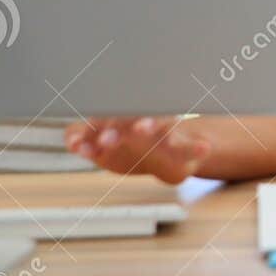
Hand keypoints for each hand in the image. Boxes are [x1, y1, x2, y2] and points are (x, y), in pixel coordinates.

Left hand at [63, 116, 209, 183]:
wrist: (170, 155)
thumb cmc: (134, 146)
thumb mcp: (103, 144)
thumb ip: (84, 138)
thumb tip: (71, 141)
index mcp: (122, 121)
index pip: (104, 122)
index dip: (89, 132)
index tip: (77, 146)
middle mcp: (145, 121)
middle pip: (129, 120)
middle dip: (116, 128)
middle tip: (105, 139)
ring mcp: (167, 131)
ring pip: (161, 124)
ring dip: (151, 124)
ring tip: (142, 127)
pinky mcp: (185, 147)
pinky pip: (193, 144)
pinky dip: (198, 146)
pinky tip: (204, 147)